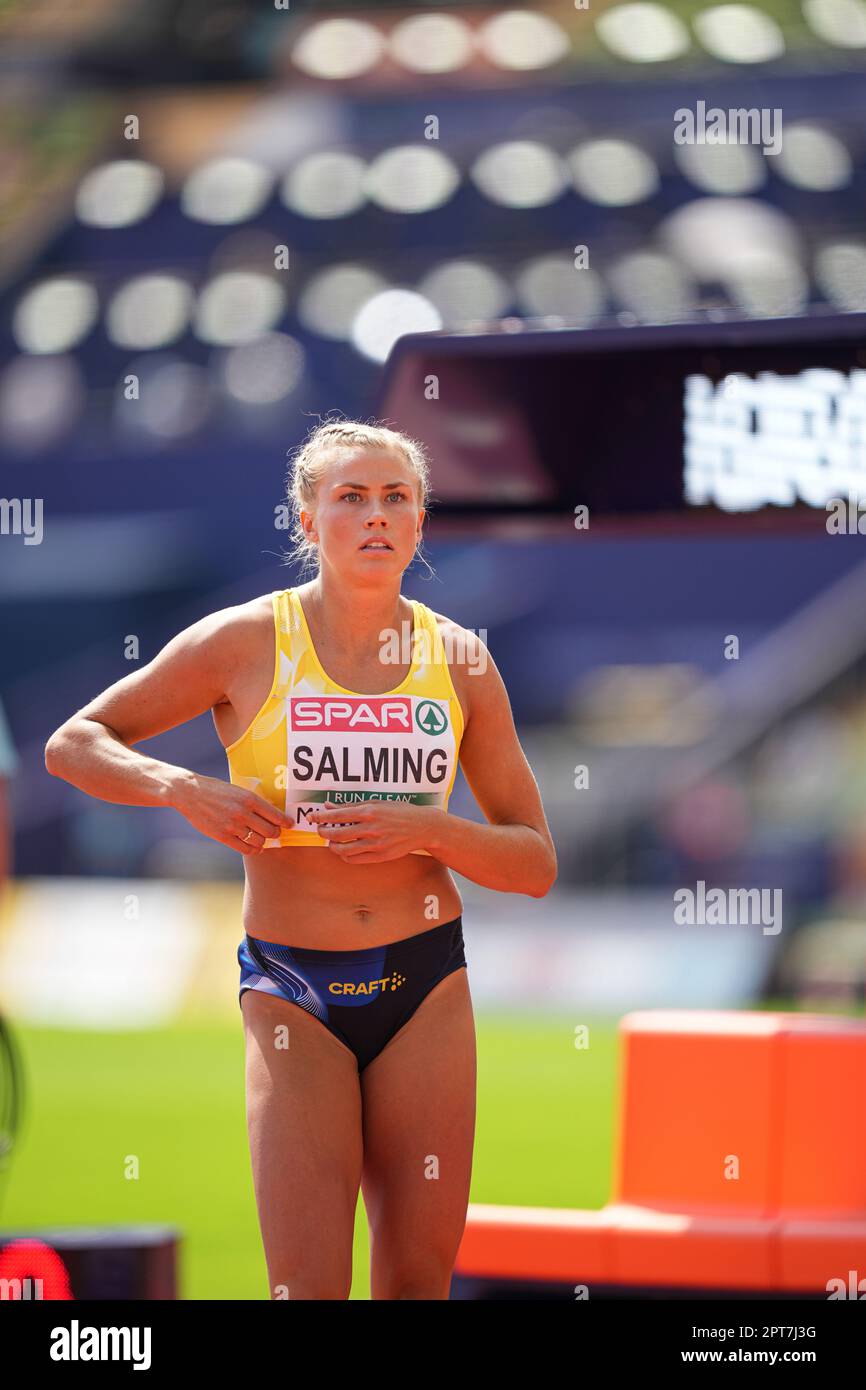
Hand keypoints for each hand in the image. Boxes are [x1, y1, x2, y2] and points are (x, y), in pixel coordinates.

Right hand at [171, 771, 293, 854]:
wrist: (190, 792)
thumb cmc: (215, 790)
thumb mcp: (237, 790)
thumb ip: (252, 802)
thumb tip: (271, 814)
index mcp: (249, 798)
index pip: (275, 815)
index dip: (285, 822)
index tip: (289, 824)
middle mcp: (243, 813)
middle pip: (270, 831)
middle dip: (276, 833)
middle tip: (275, 832)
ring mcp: (233, 826)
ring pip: (259, 842)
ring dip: (263, 842)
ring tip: (262, 839)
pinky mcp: (222, 836)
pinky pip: (245, 849)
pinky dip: (253, 850)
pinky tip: (253, 846)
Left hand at [306, 800, 436, 863]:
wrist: (422, 827)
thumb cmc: (398, 811)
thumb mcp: (376, 803)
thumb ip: (351, 806)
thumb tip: (328, 806)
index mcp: (369, 811)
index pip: (336, 815)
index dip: (320, 817)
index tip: (312, 817)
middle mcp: (371, 828)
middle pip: (336, 834)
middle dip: (323, 832)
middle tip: (321, 830)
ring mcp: (375, 844)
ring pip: (343, 850)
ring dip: (332, 846)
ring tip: (332, 842)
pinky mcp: (380, 856)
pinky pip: (354, 859)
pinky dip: (345, 856)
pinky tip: (344, 850)